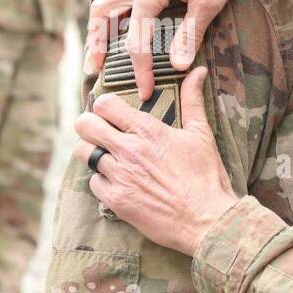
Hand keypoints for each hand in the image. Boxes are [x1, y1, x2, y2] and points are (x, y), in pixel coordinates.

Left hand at [73, 67, 237, 256]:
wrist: (209, 220)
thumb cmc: (208, 177)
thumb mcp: (202, 135)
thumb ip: (193, 101)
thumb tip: (198, 72)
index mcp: (148, 130)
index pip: (105, 104)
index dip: (106, 106)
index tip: (113, 113)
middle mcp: (129, 150)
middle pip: (84, 125)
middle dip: (90, 126)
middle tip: (102, 134)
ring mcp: (120, 176)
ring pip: (84, 154)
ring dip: (94, 154)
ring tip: (109, 158)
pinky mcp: (116, 200)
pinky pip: (94, 183)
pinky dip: (103, 182)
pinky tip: (120, 183)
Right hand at [85, 0, 259, 98]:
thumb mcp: (210, 0)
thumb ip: (191, 33)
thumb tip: (178, 66)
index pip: (136, 40)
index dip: (141, 69)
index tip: (146, 91)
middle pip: (103, 15)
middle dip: (96, 44)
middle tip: (95, 70)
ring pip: (108, 2)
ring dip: (102, 28)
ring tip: (100, 52)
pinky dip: (116, 13)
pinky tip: (124, 26)